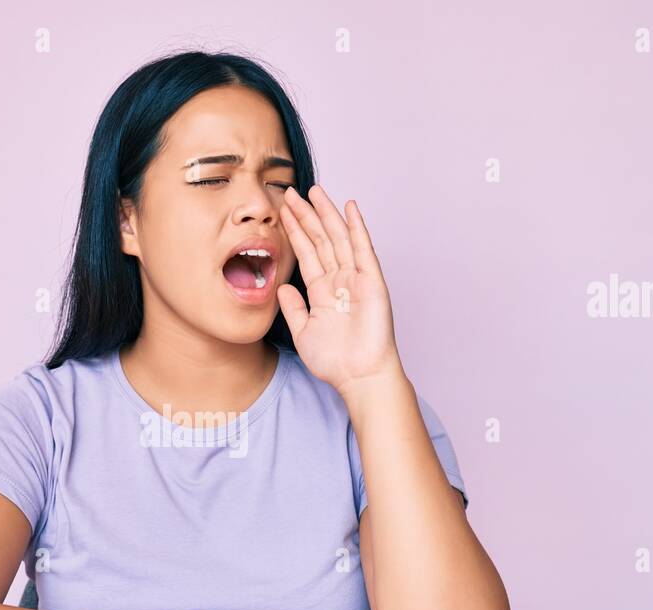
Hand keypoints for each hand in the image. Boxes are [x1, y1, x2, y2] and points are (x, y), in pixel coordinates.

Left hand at [277, 184, 405, 395]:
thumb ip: (292, 308)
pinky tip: (349, 208)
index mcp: (322, 292)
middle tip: (291, 192)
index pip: (306, 253)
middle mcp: (339, 281)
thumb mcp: (303, 331)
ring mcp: (356, 279)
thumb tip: (280, 286)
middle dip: (306, 215)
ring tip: (313, 191)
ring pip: (338, 238)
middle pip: (320, 240)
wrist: (359, 376)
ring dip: (326, 214)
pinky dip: (356, 227)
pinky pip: (362, 249)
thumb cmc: (335, 361)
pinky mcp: (372, 281)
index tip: (282, 212)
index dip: (294, 231)